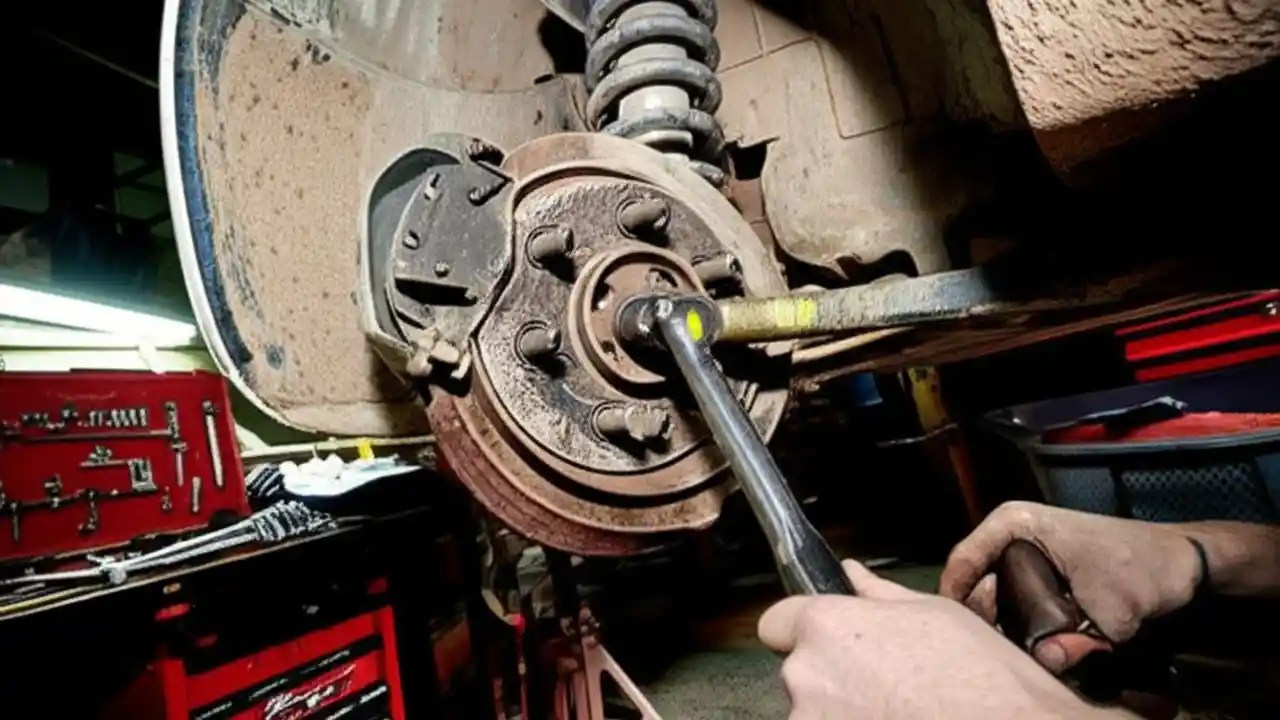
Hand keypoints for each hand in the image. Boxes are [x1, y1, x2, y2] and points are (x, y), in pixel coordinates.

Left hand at [758, 560, 1120, 719]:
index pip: (777, 622)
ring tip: (903, 709)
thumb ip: (879, 595)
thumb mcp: (937, 616)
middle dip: (835, 674)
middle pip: (801, 669)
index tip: (828, 642)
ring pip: (814, 710)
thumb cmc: (986, 683)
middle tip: (891, 682)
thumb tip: (852, 574)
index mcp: (828, 627)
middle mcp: (807, 676)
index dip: (804, 629)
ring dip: (844, 710)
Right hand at [940, 502, 1202, 672]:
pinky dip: (1025, 628)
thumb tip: (1047, 662)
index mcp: (1017, 525)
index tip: (959, 641)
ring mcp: (1026, 556)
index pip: (965, 561)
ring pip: (998, 600)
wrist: (1186, 562)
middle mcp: (1013, 536)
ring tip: (1025, 653)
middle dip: (987, 625)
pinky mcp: (1041, 576)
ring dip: (1010, 631)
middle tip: (1001, 657)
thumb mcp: (1114, 611)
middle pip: (977, 586)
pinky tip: (1040, 647)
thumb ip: (1077, 643)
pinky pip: (1017, 604)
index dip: (955, 602)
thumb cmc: (1145, 567)